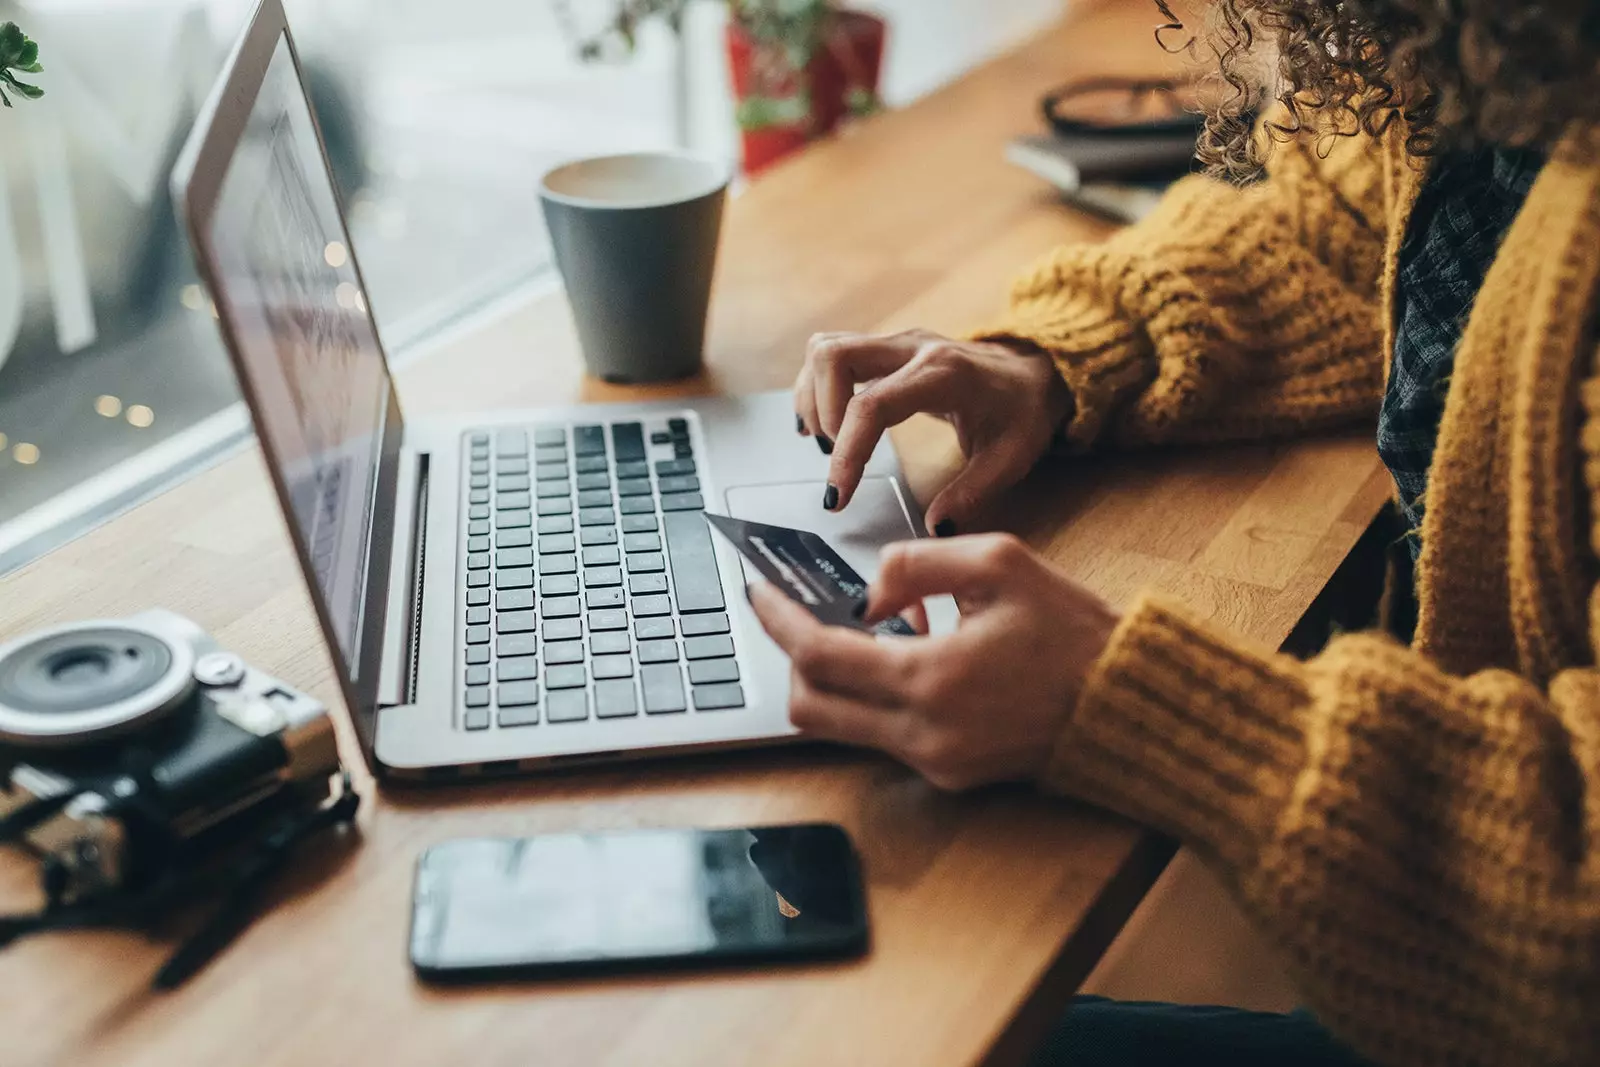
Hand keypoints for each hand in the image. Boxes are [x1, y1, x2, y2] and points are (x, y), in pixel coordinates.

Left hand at [748, 534, 1119, 790]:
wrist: (1128, 705)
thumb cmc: (1072, 631)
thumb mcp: (999, 563)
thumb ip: (916, 563)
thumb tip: (867, 594)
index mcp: (931, 679)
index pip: (818, 656)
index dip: (778, 621)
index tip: (757, 591)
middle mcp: (923, 733)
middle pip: (809, 707)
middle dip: (793, 657)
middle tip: (800, 613)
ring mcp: (934, 763)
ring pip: (840, 726)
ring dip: (837, 677)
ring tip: (872, 629)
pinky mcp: (949, 776)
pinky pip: (882, 736)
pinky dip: (876, 696)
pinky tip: (911, 657)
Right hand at [794, 329, 1071, 533]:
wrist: (1034, 372)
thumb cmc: (1022, 412)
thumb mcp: (1012, 458)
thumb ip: (973, 493)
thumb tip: (935, 527)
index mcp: (944, 375)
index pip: (872, 405)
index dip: (847, 452)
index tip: (838, 495)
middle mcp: (913, 348)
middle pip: (834, 356)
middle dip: (821, 412)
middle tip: (835, 457)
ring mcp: (896, 343)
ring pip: (826, 349)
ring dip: (814, 397)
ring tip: (829, 442)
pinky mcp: (886, 348)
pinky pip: (833, 354)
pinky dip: (817, 387)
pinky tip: (824, 423)